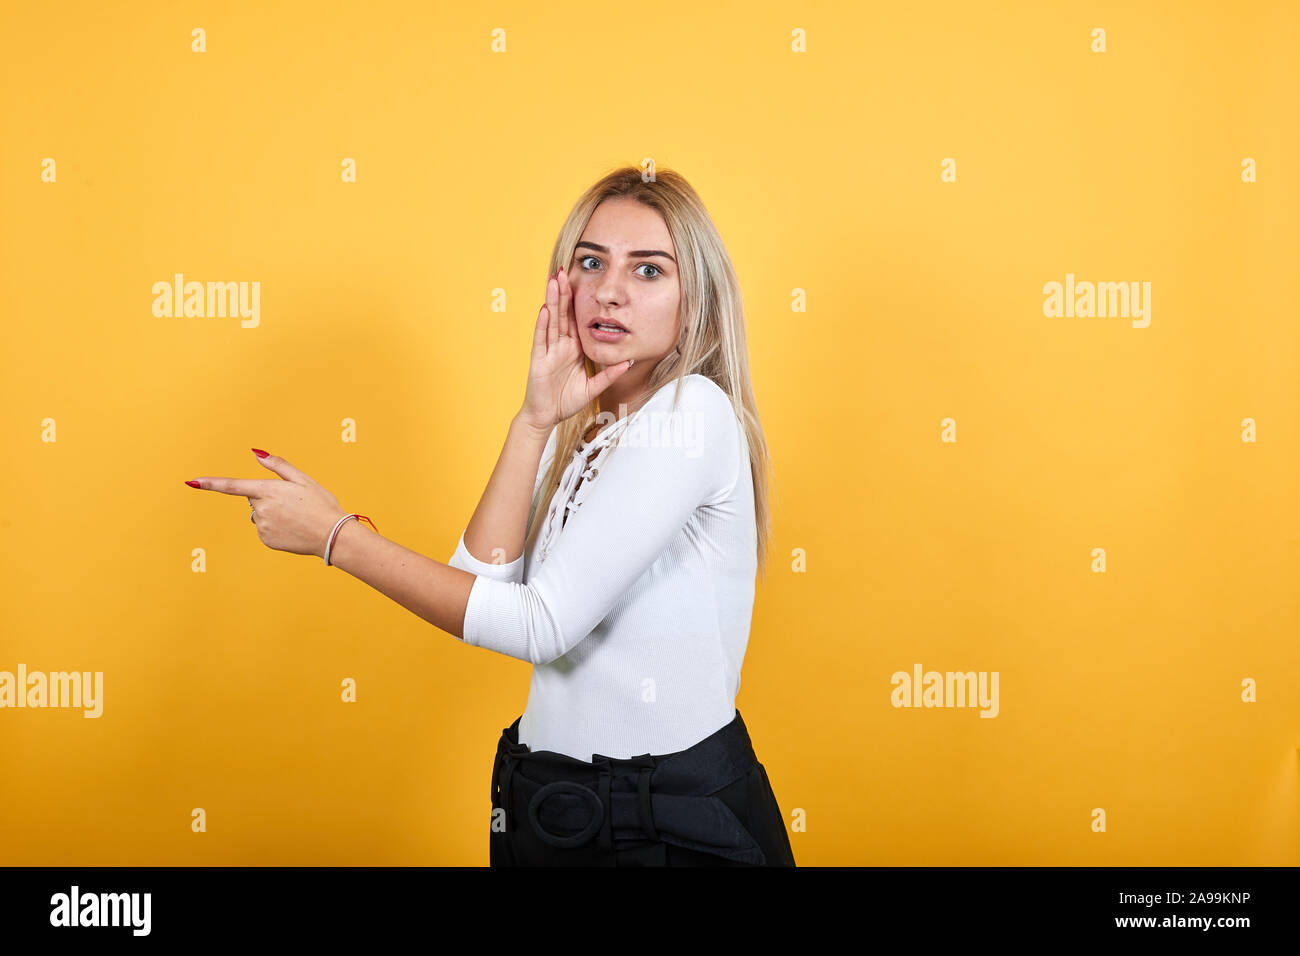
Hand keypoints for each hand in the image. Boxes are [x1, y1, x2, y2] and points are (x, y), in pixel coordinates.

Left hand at [186, 449, 347, 558]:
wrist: (333, 536)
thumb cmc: (321, 505)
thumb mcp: (304, 480)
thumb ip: (278, 466)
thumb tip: (256, 453)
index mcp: (269, 490)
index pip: (233, 485)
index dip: (211, 483)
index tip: (191, 481)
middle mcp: (261, 509)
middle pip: (253, 499)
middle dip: (267, 498)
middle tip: (293, 503)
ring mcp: (263, 526)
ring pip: (258, 515)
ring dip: (272, 513)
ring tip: (295, 517)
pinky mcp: (266, 540)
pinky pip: (264, 529)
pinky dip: (275, 528)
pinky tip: (292, 529)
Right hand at [518, 266, 632, 433]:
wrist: (546, 417)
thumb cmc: (565, 401)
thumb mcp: (593, 388)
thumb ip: (608, 374)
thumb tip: (628, 361)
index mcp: (574, 348)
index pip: (576, 320)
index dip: (578, 301)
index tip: (582, 281)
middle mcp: (561, 346)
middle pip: (563, 314)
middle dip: (563, 292)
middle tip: (565, 270)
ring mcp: (549, 352)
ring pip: (551, 321)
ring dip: (552, 300)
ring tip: (553, 280)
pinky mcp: (540, 361)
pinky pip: (542, 340)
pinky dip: (543, 325)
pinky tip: (544, 309)